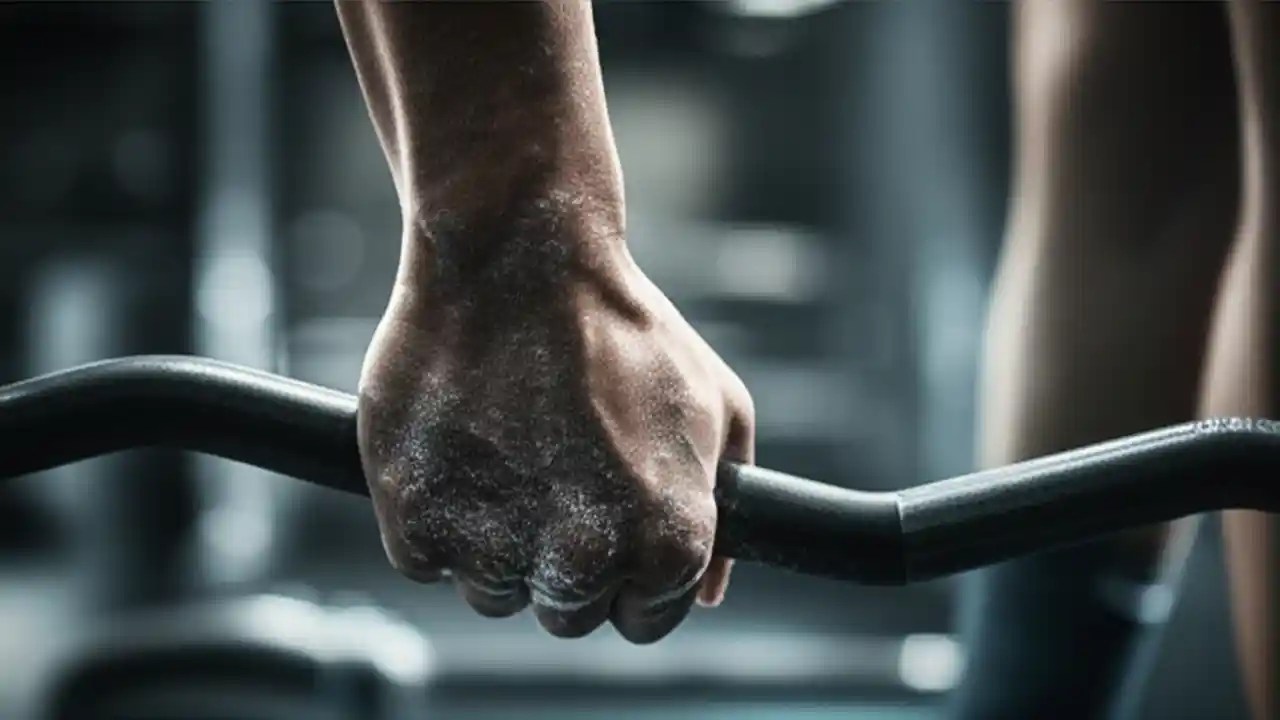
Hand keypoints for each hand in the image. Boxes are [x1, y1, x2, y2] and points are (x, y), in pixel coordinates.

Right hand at [357, 229, 753, 642]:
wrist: (518, 256)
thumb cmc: (621, 325)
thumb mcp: (715, 405)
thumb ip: (724, 511)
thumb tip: (705, 593)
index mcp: (665, 544)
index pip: (645, 619)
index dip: (629, 574)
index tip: (609, 524)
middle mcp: (582, 564)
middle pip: (568, 613)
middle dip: (564, 561)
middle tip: (554, 478)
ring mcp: (492, 549)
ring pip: (494, 591)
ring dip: (498, 542)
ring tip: (507, 451)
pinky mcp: (416, 524)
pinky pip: (427, 560)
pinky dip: (436, 517)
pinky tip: (461, 448)